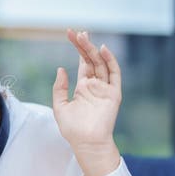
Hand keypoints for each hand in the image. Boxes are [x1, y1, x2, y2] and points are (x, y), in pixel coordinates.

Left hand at [52, 29, 121, 175]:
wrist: (86, 143)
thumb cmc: (73, 129)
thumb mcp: (60, 106)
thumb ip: (60, 88)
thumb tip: (61, 68)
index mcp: (83, 88)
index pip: (83, 63)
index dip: (78, 49)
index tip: (71, 35)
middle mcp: (96, 86)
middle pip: (92, 60)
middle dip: (84, 45)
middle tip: (76, 32)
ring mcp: (105, 89)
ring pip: (101, 64)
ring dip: (93, 50)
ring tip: (84, 36)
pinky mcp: (113, 94)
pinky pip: (114, 74)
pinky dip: (110, 61)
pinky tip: (103, 49)